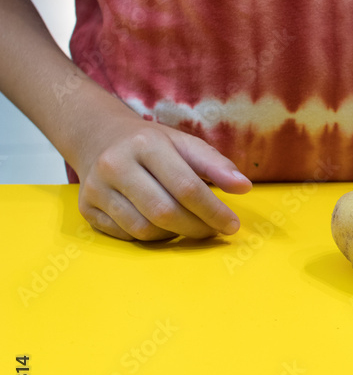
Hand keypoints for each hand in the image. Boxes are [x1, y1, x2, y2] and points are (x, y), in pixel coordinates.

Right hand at [74, 115, 252, 239]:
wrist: (99, 137)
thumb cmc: (152, 144)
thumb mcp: (185, 144)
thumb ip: (217, 164)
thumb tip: (244, 187)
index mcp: (146, 144)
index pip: (187, 187)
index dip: (213, 211)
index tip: (232, 225)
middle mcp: (115, 164)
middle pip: (164, 212)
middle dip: (197, 228)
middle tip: (214, 231)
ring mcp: (96, 188)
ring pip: (144, 229)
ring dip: (174, 235)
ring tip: (189, 226)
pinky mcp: (86, 208)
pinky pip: (126, 236)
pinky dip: (151, 237)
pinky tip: (163, 227)